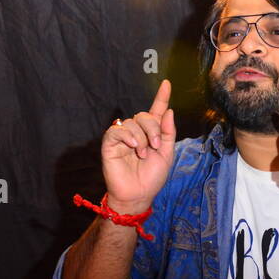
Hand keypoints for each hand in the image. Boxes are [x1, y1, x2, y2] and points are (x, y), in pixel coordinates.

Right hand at [101, 78, 175, 214]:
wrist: (138, 195)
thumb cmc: (151, 178)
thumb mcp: (166, 155)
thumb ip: (167, 133)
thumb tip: (169, 111)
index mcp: (151, 134)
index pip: (156, 111)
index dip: (161, 97)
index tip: (167, 83)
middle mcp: (136, 132)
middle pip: (144, 115)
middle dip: (153, 129)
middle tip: (155, 146)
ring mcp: (123, 137)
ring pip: (132, 122)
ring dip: (141, 138)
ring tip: (142, 154)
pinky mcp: (110, 143)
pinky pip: (117, 130)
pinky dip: (127, 136)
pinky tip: (133, 147)